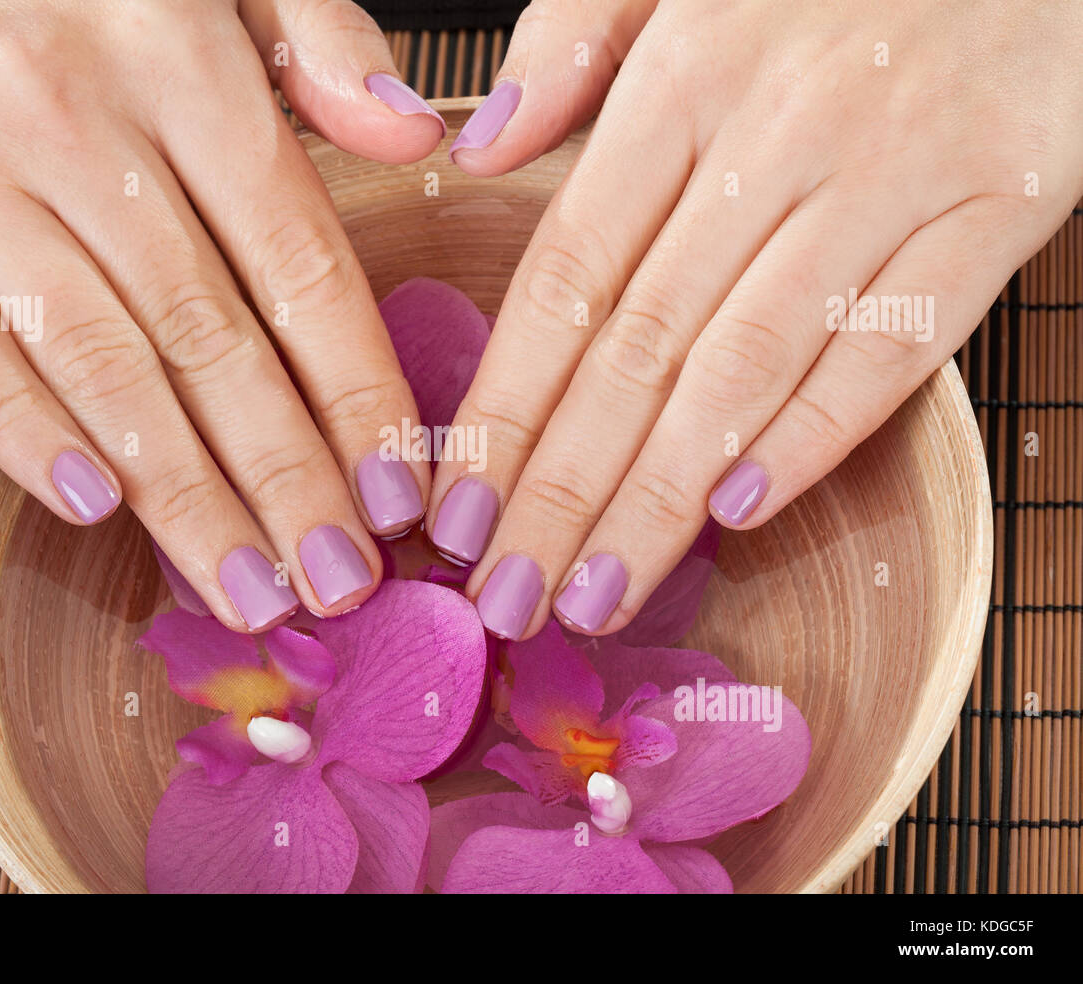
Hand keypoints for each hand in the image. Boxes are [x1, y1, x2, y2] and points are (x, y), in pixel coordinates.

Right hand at [0, 0, 446, 629]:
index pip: (299, 265)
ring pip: (101, 364)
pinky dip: (24, 435)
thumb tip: (417, 138)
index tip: (400, 493)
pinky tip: (94, 509)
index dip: (356, 391)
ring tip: (248, 590)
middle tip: (339, 584)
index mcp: (186, 70)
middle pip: (208, 339)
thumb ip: (325, 46)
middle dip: (284, 479)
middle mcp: (81, 131)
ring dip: (181, 493)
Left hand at [431, 0, 1082, 638]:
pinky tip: (742, 514)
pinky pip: (898, 343)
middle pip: (641, 349)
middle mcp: (777, 139)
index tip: (457, 512)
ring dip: (662, 497)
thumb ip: (572, 42)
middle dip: (563, 490)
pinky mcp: (998, 204)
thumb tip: (480, 151)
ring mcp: (892, 177)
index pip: (567, 278)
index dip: (505, 407)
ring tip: (595, 593)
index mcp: (684, 79)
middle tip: (510, 598)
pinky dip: (819, 431)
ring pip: (749, 367)